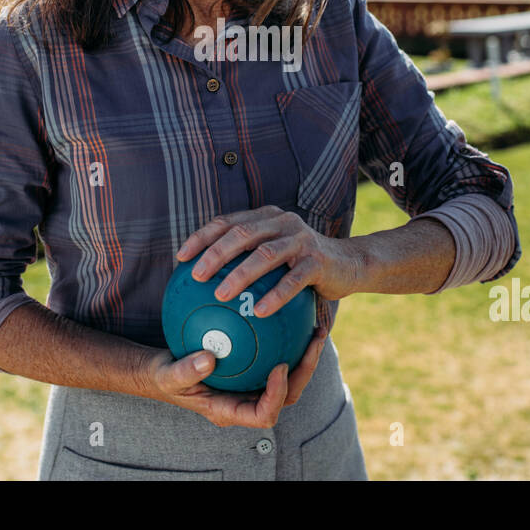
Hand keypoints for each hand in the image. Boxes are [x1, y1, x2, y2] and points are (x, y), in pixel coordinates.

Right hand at [140, 326, 327, 426]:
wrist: (162, 369)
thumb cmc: (164, 376)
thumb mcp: (167, 375)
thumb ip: (185, 371)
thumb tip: (208, 359)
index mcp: (230, 411)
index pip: (264, 414)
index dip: (278, 394)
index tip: (279, 366)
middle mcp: (247, 401)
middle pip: (287, 395)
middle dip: (305, 371)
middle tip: (313, 340)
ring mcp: (252, 386)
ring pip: (288, 376)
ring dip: (304, 354)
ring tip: (315, 327)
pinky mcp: (252, 368)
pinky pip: (275, 355)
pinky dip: (288, 338)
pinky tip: (293, 311)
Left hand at [176, 206, 359, 317]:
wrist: (348, 264)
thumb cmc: (301, 265)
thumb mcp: (275, 255)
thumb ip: (247, 258)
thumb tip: (203, 284)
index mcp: (266, 217)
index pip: (227, 221)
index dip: (202, 236)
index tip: (181, 258)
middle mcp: (282, 222)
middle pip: (242, 233)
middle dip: (215, 253)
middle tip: (196, 276)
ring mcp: (301, 240)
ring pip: (265, 254)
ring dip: (240, 275)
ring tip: (220, 295)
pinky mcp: (317, 261)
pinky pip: (293, 280)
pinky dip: (275, 295)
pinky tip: (258, 312)